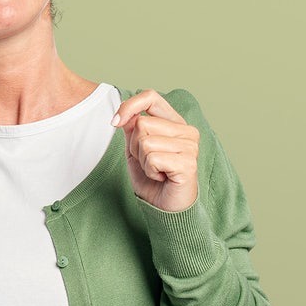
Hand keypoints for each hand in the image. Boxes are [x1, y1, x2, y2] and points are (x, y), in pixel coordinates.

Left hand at [111, 90, 199, 211]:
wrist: (164, 208)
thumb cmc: (151, 178)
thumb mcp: (135, 149)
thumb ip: (132, 128)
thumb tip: (124, 115)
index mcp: (174, 122)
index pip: (151, 97)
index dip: (129, 106)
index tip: (115, 122)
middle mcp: (186, 131)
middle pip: (142, 124)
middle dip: (135, 146)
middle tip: (148, 162)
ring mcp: (190, 146)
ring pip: (145, 142)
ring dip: (142, 161)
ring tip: (155, 171)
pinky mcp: (188, 163)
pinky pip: (153, 159)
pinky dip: (149, 171)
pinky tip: (162, 177)